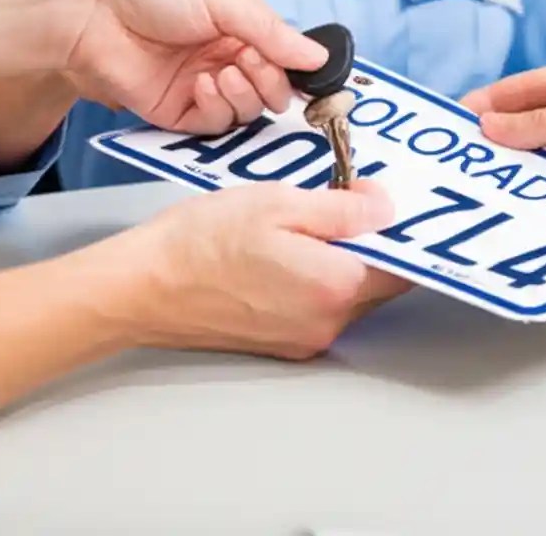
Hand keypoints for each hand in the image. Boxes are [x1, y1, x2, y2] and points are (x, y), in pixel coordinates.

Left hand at [63, 0, 327, 133]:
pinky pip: (215, 126)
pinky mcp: (178, 113)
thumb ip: (274, 32)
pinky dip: (216, 108)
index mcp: (239, 27)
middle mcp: (225, 59)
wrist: (90, 11)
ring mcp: (202, 88)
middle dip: (270, 83)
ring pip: (246, 112)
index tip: (305, 74)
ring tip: (223, 73)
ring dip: (243, 95)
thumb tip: (318, 58)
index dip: (295, 69)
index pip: (284, 59)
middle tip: (253, 65)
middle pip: (270, 91)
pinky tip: (202, 84)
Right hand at [84, 181, 401, 359]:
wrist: (142, 287)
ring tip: (305, 225)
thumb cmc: (200, 243)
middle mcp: (327, 323)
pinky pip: (320, 306)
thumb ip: (344, 209)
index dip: (402, 230)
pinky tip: (286, 251)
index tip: (389, 203)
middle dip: (371, 242)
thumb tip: (386, 207)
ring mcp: (304, 338)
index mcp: (335, 288)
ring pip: (350, 294)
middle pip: (379, 281)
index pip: (403, 264)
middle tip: (345, 202)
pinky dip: (317, 279)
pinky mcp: (282, 342)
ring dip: (343, 260)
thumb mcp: (279, 203)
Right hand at [460, 58, 545, 206]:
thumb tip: (491, 125)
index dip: (488, 103)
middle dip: (496, 141)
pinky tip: (521, 201)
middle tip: (460, 159)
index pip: (522, 89)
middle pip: (525, 127)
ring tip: (484, 183)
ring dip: (518, 171)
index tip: (453, 121)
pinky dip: (541, 194)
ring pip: (538, 161)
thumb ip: (541, 122)